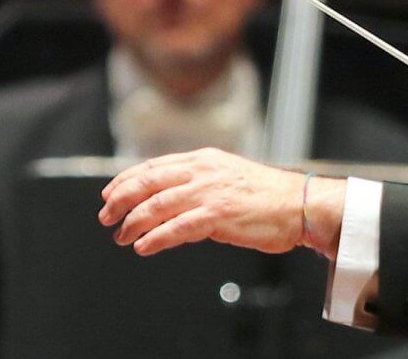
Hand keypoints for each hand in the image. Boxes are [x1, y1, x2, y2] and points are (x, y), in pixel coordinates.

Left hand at [97, 148, 346, 258]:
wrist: (301, 204)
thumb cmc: (268, 197)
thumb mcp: (229, 178)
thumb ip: (200, 184)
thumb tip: (169, 201)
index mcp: (205, 159)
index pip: (154, 165)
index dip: (126, 180)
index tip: (109, 194)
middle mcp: (204, 171)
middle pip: (148, 182)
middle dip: (121, 200)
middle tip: (106, 217)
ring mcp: (210, 192)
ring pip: (156, 205)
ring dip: (133, 224)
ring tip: (122, 237)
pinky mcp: (218, 215)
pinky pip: (176, 228)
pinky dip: (155, 239)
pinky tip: (144, 247)